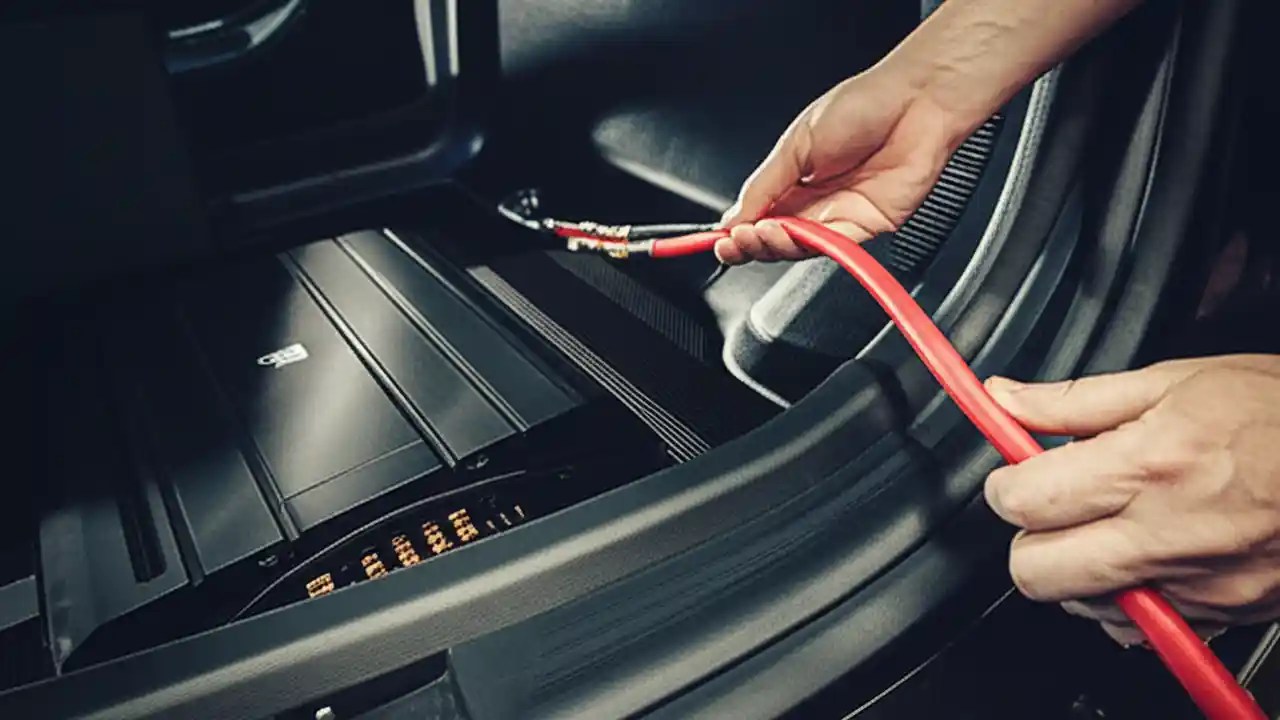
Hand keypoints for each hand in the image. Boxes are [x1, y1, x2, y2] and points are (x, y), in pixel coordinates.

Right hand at [715, 69, 966, 264]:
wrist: (915, 102)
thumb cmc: (865, 106)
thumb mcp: (796, 144)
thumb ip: (765, 185)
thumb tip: (734, 217)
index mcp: (794, 180)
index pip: (758, 217)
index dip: (737, 231)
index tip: (718, 238)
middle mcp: (816, 203)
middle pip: (775, 239)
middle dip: (750, 244)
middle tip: (734, 241)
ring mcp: (840, 217)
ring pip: (800, 248)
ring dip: (775, 245)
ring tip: (760, 232)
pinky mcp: (866, 227)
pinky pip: (833, 247)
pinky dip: (809, 246)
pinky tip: (792, 235)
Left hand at [983, 355, 1279, 645]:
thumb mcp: (1176, 380)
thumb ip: (1074, 401)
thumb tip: (1004, 398)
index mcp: (1148, 465)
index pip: (1022, 501)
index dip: (1003, 486)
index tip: (1014, 474)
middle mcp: (1166, 533)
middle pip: (1036, 571)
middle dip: (1027, 538)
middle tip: (1052, 506)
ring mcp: (1196, 585)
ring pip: (1082, 605)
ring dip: (1077, 570)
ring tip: (1113, 524)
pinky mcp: (1223, 616)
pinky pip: (1143, 629)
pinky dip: (1130, 600)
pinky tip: (1150, 557)